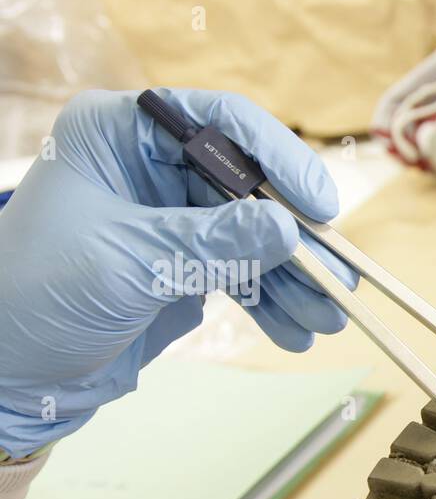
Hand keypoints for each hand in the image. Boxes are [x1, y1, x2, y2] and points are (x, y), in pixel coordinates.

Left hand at [0, 88, 356, 456]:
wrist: (6, 373)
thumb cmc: (35, 298)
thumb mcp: (127, 265)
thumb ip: (210, 244)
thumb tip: (292, 230)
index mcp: (121, 136)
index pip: (220, 125)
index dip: (279, 160)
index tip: (319, 208)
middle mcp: (151, 167)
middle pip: (251, 187)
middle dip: (297, 240)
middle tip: (340, 281)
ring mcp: (171, 218)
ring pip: (254, 236)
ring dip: (294, 281)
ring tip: (326, 321)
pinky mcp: (182, 265)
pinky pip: (243, 273)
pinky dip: (271, 303)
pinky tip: (296, 333)